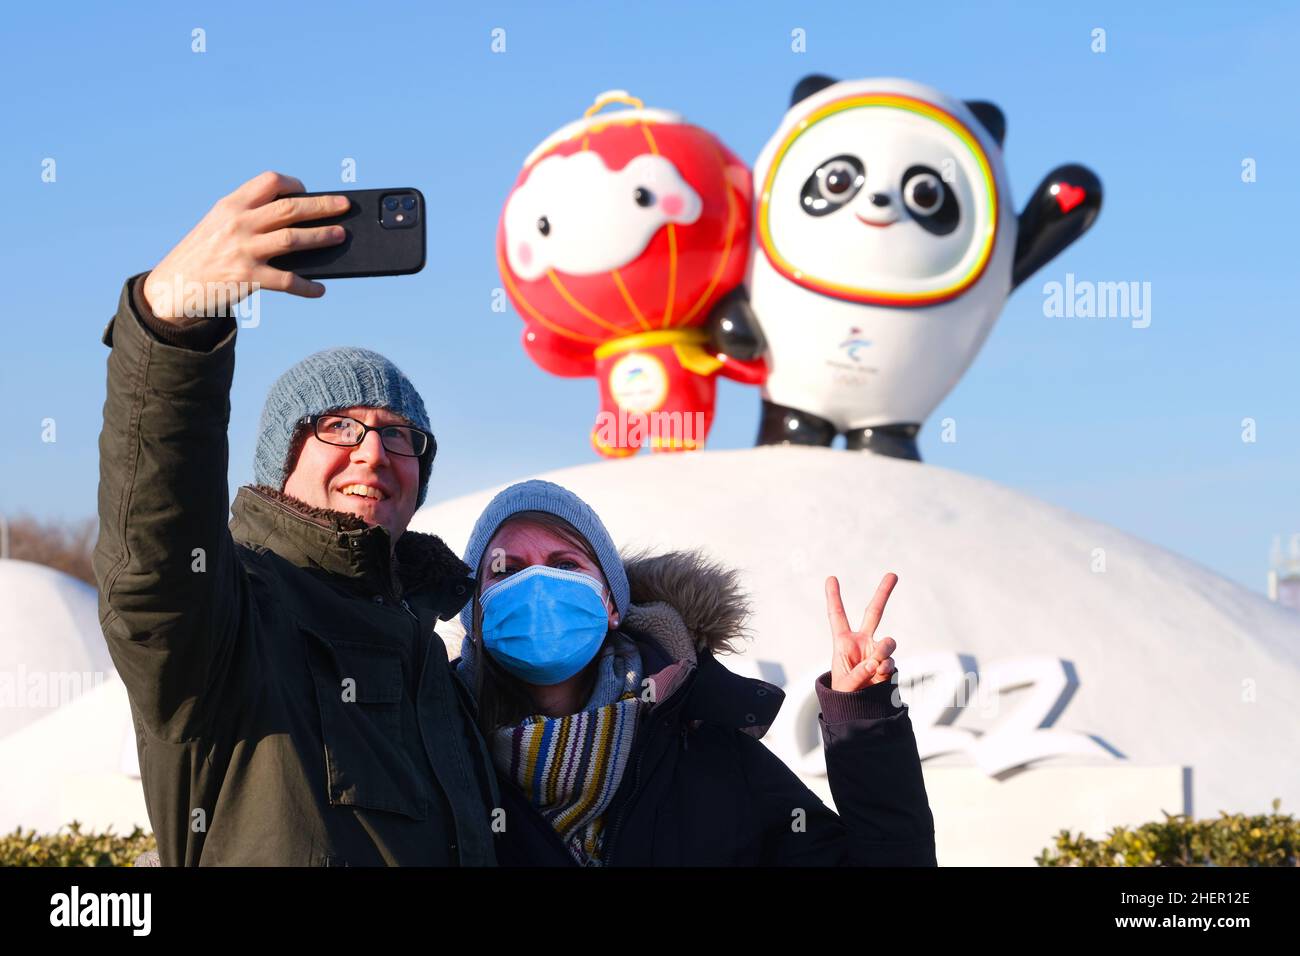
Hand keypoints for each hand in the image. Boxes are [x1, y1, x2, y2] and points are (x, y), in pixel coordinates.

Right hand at [143, 171, 348, 318]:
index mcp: (231, 205)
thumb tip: (296, 221)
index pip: (269, 182)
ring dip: (322, 237)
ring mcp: (243, 250)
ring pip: (293, 239)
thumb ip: (249, 216)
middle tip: (345, 205)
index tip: (307, 191)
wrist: (173, 284)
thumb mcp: (218, 224)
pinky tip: (320, 290)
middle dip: (322, 206)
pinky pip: (287, 281)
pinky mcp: (247, 277)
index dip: (293, 185)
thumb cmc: (204, 253)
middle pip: (290, 208)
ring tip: (340, 236)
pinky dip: (307, 286)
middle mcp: (238, 223)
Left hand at [826, 572, 898, 692]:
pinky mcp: (888, 664)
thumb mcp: (844, 684)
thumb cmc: (845, 692)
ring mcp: (877, 652)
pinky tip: (879, 676)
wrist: (859, 706)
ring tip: (875, 666)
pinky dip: (886, 669)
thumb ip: (858, 673)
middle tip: (893, 574)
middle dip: (884, 593)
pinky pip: (890, 662)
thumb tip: (876, 663)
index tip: (831, 578)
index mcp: (843, 641)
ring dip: (884, 651)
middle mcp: (862, 642)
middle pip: (874, 613)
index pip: (837, 615)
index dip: (833, 597)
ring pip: (888, 642)